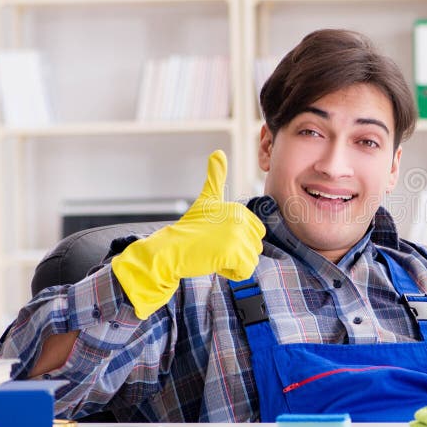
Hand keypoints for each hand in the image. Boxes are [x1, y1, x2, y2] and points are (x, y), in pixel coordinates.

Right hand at [112, 150, 265, 319]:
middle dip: (238, 253)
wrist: (169, 250)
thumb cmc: (188, 229)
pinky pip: (246, 271)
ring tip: (214, 254)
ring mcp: (237, 236)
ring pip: (251, 260)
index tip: (218, 237)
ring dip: (234, 264)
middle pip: (256, 247)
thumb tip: (218, 152)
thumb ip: (215, 178)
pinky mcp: (233, 253)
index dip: (238, 240)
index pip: (256, 233)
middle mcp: (241, 220)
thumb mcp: (206, 200)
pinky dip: (232, 273)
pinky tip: (215, 263)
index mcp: (239, 209)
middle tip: (215, 247)